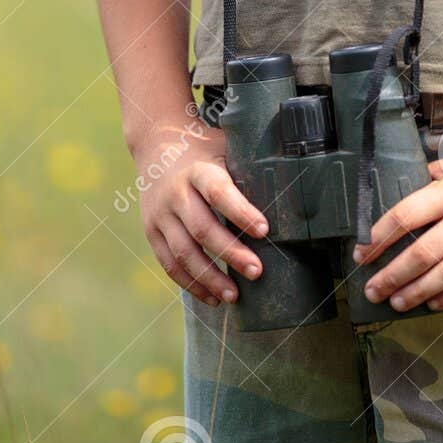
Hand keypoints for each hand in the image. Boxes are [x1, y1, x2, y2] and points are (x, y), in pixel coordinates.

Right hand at [135, 115, 268, 308]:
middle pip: (202, 228)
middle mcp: (175, 193)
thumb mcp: (224, 147)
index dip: (241, 212)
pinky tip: (212, 298)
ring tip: (234, 295)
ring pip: (183, 252)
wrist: (156, 144)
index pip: (219, 192)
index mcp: (198, 170)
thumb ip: (248, 166)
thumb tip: (291, 188)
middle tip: (257, 271)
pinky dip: (190, 284)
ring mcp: (160, 215)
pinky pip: (170, 264)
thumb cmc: (204, 150)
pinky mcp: (151, 232)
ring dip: (209, 278)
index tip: (265, 231)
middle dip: (231, 253)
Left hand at [350, 129, 442, 311]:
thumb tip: (413, 182)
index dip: (379, 237)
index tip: (360, 252)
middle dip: (391, 275)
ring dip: (417, 292)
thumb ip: (437, 173)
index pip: (405, 216)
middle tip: (371, 290)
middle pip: (422, 253)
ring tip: (395, 302)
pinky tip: (434, 305)